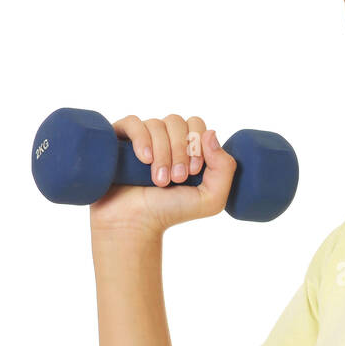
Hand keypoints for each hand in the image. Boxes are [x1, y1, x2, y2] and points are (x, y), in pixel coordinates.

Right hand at [89, 113, 236, 235]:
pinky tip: (144, 159)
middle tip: (177, 178)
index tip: (194, 172)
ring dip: (162, 153)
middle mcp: (164, 138)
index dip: (198, 144)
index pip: (197, 125)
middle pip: (177, 121)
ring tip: (159, 180)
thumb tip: (211, 132)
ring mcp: (142, 138)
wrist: (135, 224)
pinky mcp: (119, 139)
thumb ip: (224, 168)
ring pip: (156, 124)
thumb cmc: (171, 211)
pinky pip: (133, 123)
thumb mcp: (211, 198)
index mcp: (186, 146)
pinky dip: (142, 138)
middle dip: (180, 150)